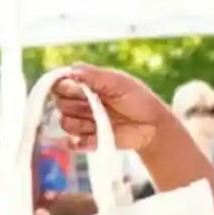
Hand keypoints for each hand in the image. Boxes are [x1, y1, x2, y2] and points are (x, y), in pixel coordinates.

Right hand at [52, 63, 169, 151]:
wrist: (153, 125)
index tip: (78, 90)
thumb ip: (94, 76)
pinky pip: (73, 143)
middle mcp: (80, 103)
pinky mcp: (88, 141)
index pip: (60, 84)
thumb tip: (71, 71)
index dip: (64, 87)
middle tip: (94, 104)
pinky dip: (80, 141)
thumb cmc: (138, 98)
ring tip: (101, 120)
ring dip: (81, 122)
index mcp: (85, 85)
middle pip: (59, 104)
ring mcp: (84, 122)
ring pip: (65, 123)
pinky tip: (96, 136)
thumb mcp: (118, 82)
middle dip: (75, 105)